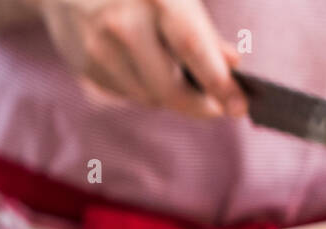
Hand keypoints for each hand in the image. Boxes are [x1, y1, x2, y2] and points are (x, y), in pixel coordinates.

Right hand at [34, 0, 245, 117]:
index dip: (220, 83)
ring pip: (147, 95)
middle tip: (217, 109)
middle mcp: (125, 23)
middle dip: (198, 105)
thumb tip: (232, 64)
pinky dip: (142, 86)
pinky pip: (126, 92)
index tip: (239, 107)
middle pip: (169, 87)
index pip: (194, 49)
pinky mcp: (86, 65)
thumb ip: (202, 28)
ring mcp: (100, 47)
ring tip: (173, 71)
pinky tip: (140, 64)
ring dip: (168, 93)